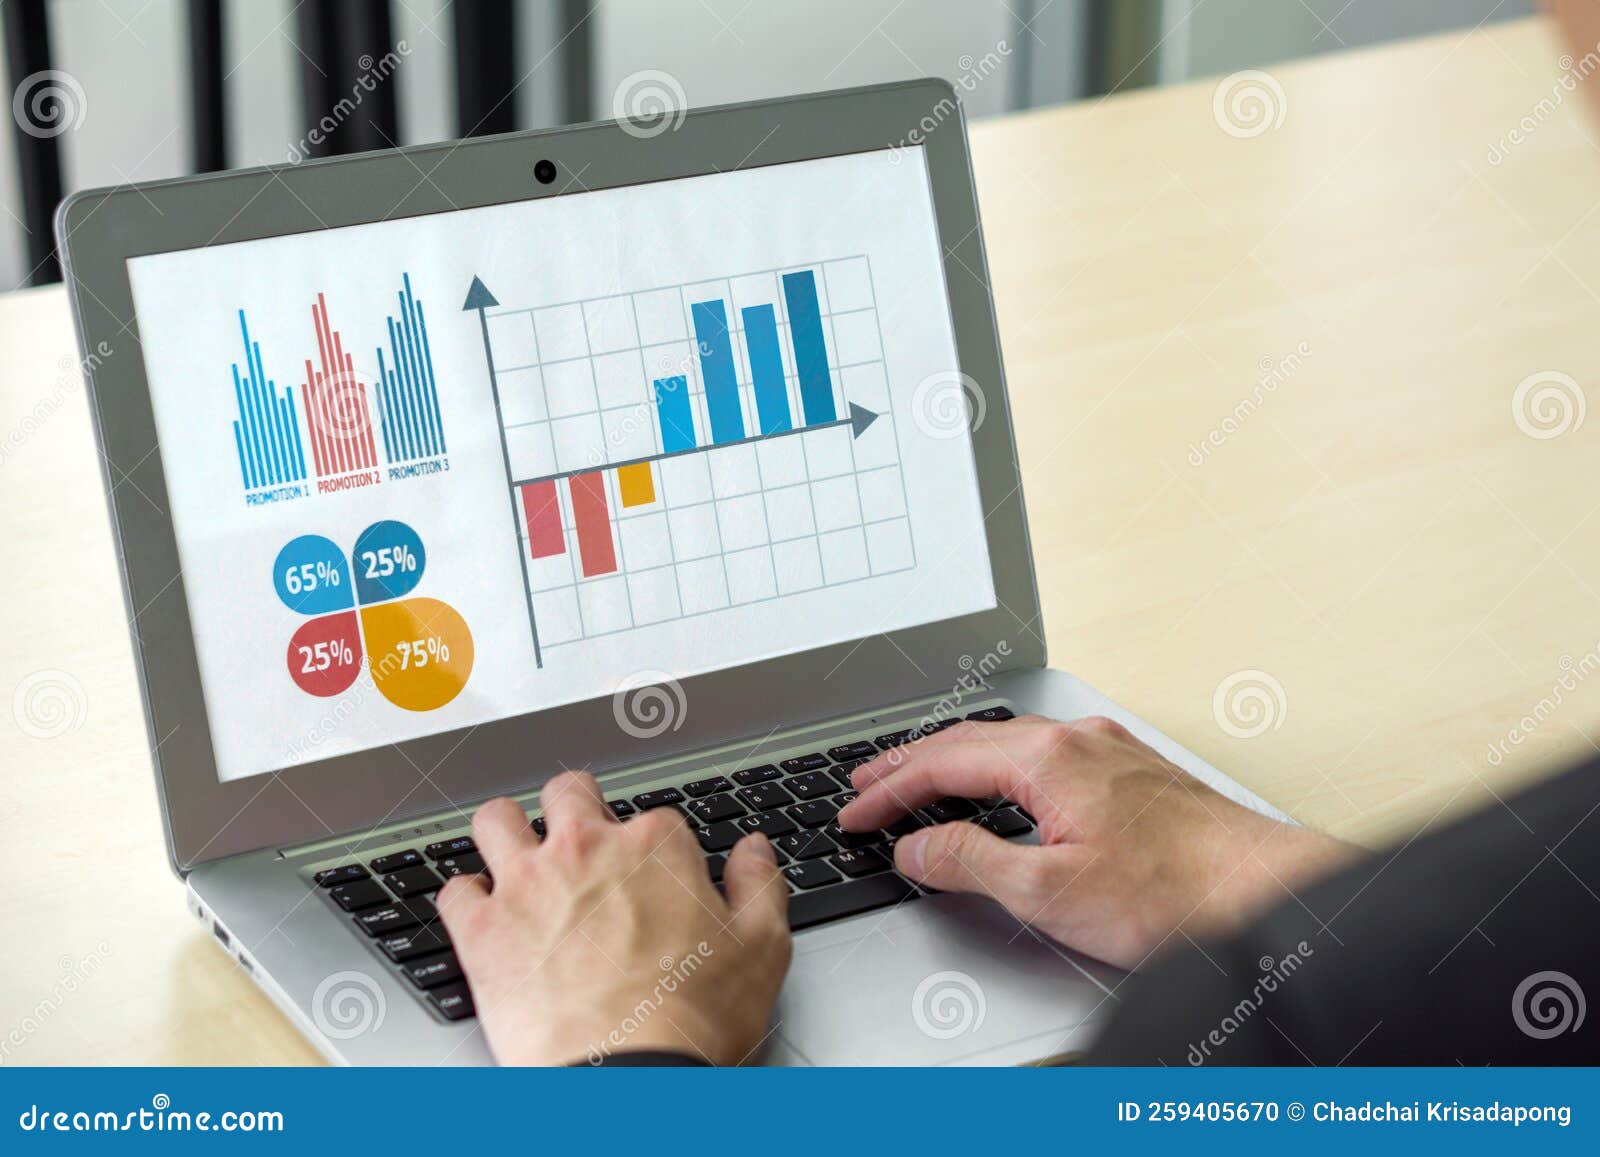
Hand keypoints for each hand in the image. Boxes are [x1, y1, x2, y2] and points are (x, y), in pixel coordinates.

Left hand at [435, 772, 791, 1064]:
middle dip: (573, 808)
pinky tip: (480, 915)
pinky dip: (465, 899)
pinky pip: (454, 889)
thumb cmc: (691, 1018)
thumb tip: (754, 850)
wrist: (625, 1078)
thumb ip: (759, 885)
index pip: (652, 817)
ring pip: (496, 819)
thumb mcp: (760, 948)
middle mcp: (585, 848)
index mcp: (654, 847)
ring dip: (505, 832)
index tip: (652, 874)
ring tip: (515, 856)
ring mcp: (526, 884)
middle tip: (579, 842)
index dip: (652, 847)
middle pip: (566, 792)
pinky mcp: (481, 929)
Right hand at [836, 715, 1353, 969]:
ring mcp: (1106, 750)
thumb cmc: (1175, 893)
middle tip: (863, 785)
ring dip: (952, 760)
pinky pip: (1042, 752)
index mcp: (1048, 761)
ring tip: (915, 780)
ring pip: (1007, 742)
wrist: (1264, 889)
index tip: (852, 813)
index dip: (887, 791)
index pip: (941, 765)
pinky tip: (998, 782)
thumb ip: (970, 862)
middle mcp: (1076, 741)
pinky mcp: (1130, 769)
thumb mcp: (1049, 891)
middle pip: (968, 740)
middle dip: (908, 764)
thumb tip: (916, 846)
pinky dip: (997, 765)